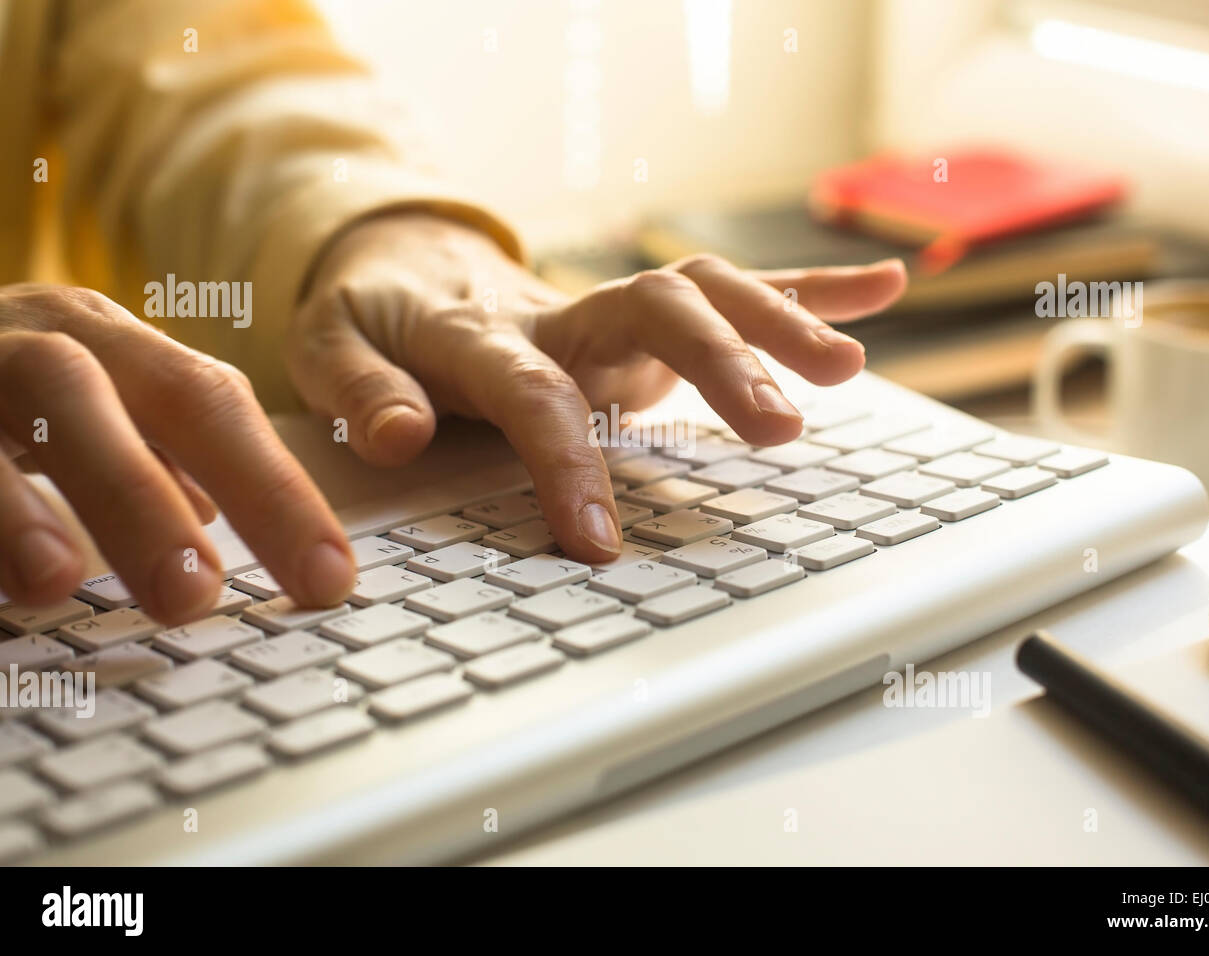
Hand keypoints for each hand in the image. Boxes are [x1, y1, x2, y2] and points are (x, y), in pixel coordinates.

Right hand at [0, 285, 355, 622]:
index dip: (273, 489)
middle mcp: (22, 340)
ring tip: (55, 582)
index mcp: (106, 339)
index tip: (328, 580)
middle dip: (141, 495)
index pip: (209, 402)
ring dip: (13, 505)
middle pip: (82, 394)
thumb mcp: (106, 399)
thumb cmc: (21, 387)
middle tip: (195, 596)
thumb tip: (253, 519)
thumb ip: (170, 449)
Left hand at [288, 212, 906, 561]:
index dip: (566, 462)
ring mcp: (611, 311)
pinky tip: (879, 294)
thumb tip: (398, 436)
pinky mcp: (646, 319)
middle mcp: (562, 314)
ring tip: (848, 365)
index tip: (599, 546)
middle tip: (780, 429)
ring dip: (779, 321)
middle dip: (721, 364)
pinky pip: (731, 293)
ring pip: (705, 294)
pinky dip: (804, 292)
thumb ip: (357, 389)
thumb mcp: (329, 349)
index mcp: (480, 334)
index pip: (535, 394)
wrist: (408, 267)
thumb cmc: (373, 320)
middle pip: (654, 313)